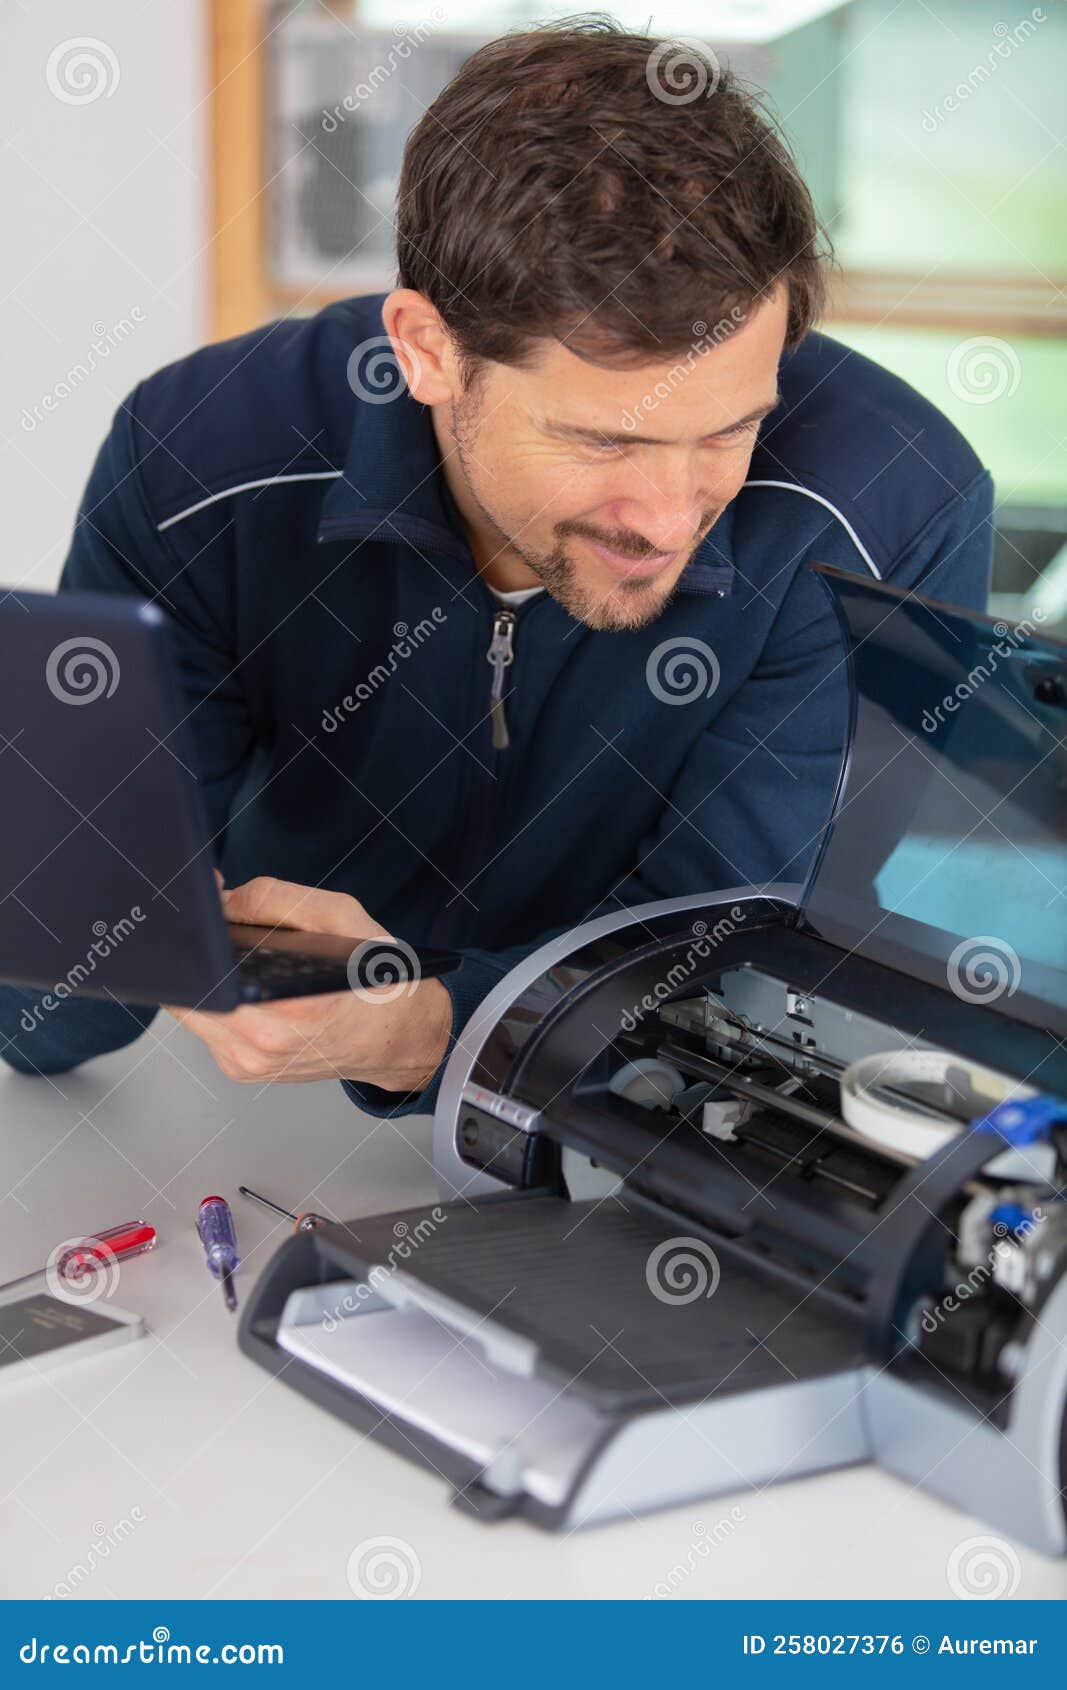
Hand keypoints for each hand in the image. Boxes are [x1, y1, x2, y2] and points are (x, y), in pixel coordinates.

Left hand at [163, 876, 452, 1092]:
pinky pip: (207, 1025)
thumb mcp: (341, 916)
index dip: (197, 933)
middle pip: (191, 987)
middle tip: (221, 925)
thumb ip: (275, 897)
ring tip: (238, 956)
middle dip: (199, 951)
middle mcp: (263, 1045)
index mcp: (291, 1009)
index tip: (204, 908)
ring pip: (192, 1006)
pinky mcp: (240, 1070)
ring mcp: (247, 1064)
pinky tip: (245, 986)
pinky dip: (217, 1000)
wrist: (397, 1037)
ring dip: (205, 977)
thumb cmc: (375, 978)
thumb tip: (217, 898)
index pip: (206, 970)